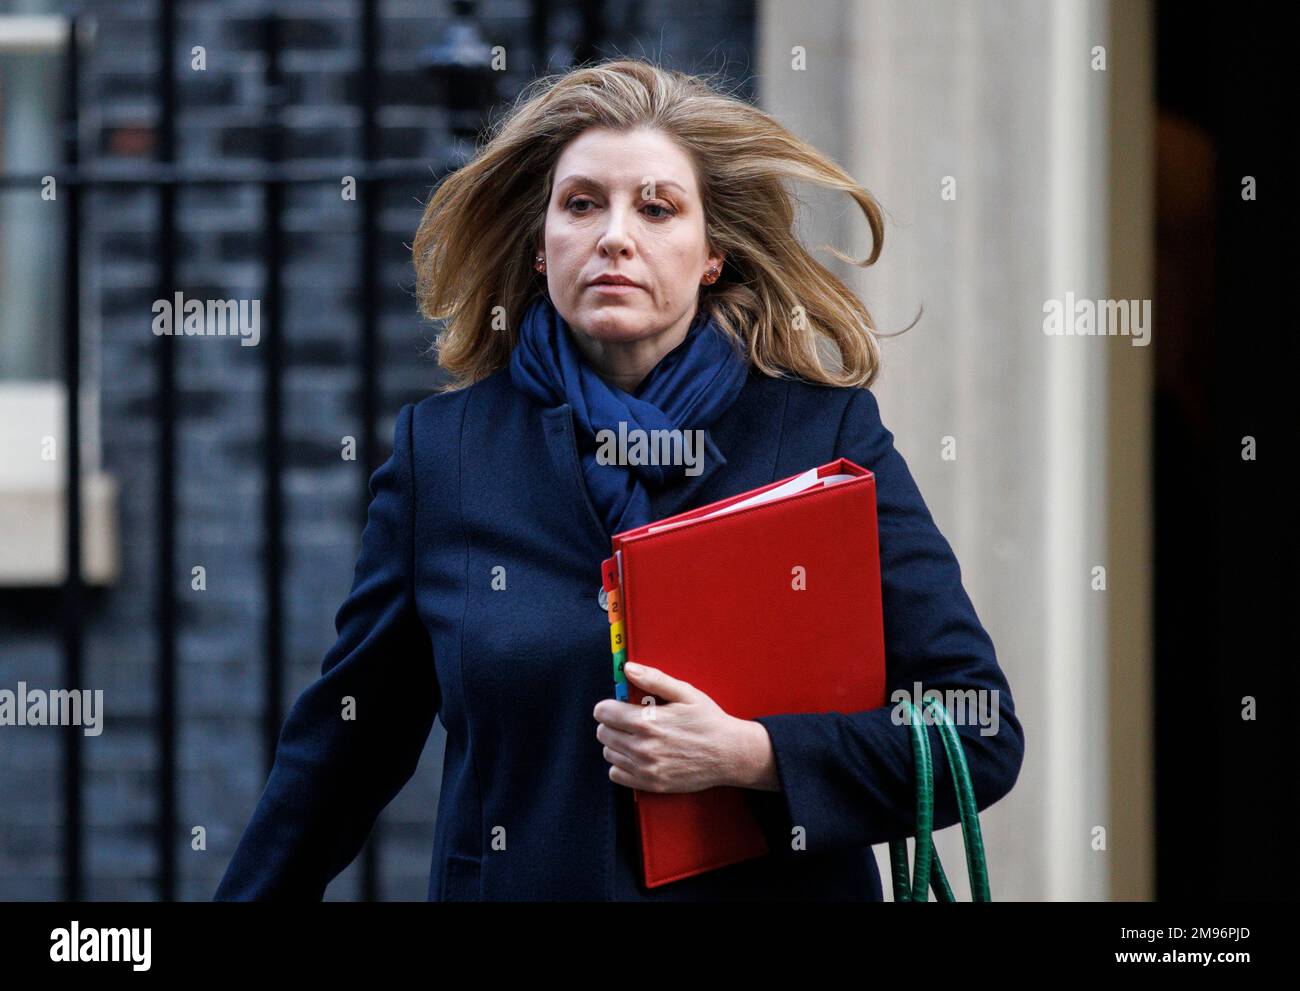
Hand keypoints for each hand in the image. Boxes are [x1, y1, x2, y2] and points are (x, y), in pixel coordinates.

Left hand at [592, 661, 769, 791]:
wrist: (730, 754)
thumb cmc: (708, 720)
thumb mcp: (685, 693)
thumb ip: (654, 679)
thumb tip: (628, 668)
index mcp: (648, 722)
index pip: (603, 712)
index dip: (609, 705)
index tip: (619, 705)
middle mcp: (642, 747)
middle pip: (603, 732)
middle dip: (613, 722)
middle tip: (630, 720)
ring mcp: (646, 768)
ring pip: (608, 753)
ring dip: (617, 743)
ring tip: (637, 737)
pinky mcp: (650, 784)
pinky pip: (616, 774)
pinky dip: (622, 764)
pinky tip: (638, 755)